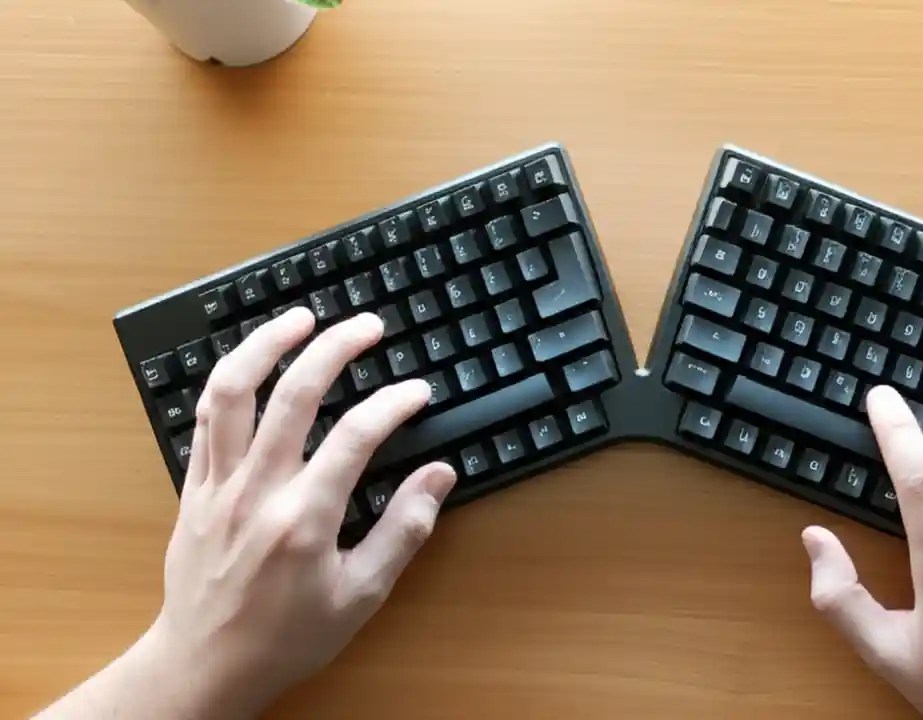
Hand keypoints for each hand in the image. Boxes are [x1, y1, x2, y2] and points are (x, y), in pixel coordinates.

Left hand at [35, 308, 456, 719]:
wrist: (205, 666)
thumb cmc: (287, 637)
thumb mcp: (362, 596)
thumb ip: (404, 531)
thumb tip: (439, 477)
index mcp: (304, 520)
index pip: (355, 436)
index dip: (392, 403)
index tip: (416, 392)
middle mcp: (257, 491)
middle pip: (294, 395)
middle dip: (336, 348)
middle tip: (366, 325)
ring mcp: (217, 485)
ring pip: (234, 392)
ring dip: (267, 344)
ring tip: (300, 318)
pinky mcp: (193, 488)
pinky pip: (205, 417)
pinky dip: (229, 378)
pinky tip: (253, 362)